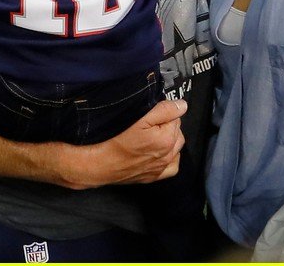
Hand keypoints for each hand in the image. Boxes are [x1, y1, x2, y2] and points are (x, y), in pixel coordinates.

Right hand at [55, 99, 185, 189]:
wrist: (100, 163)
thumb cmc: (117, 138)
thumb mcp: (140, 118)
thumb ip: (164, 110)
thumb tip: (183, 106)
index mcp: (167, 139)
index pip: (176, 117)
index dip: (164, 112)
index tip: (152, 113)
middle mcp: (168, 155)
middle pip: (177, 132)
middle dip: (168, 124)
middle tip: (150, 122)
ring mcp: (161, 168)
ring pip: (176, 148)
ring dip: (170, 140)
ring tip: (154, 135)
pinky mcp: (154, 177)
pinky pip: (172, 167)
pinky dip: (170, 158)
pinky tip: (161, 152)